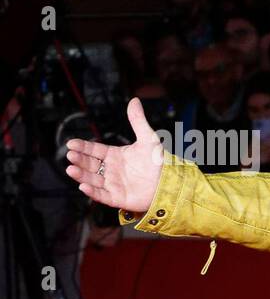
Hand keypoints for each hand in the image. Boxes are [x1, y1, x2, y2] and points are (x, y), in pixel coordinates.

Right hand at [65, 98, 163, 212]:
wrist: (171, 182)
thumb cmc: (159, 161)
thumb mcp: (148, 139)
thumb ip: (138, 121)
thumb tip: (134, 100)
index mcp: (114, 156)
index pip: (94, 150)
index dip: (82, 147)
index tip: (71, 143)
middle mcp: (111, 170)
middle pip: (90, 164)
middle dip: (79, 160)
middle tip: (70, 155)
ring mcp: (113, 184)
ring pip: (93, 179)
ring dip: (81, 175)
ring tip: (71, 169)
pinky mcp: (118, 198)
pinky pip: (102, 195)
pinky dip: (93, 191)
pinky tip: (83, 186)